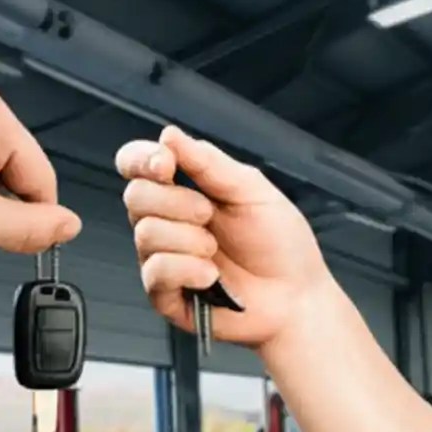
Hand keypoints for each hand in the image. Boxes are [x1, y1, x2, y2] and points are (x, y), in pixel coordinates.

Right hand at [115, 126, 332, 349]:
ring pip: (146, 234)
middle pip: (135, 197)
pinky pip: (156, 271)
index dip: (140, 160)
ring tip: (216, 251)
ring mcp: (161, 259)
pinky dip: (187, 269)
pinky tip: (211, 276)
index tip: (165, 165)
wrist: (296, 296)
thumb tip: (168, 134)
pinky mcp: (164, 295)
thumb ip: (208, 162)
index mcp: (181, 190)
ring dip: (189, 239)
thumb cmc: (279, 244)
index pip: (136, 165)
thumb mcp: (250, 190)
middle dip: (176, 202)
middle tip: (209, 214)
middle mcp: (165, 222)